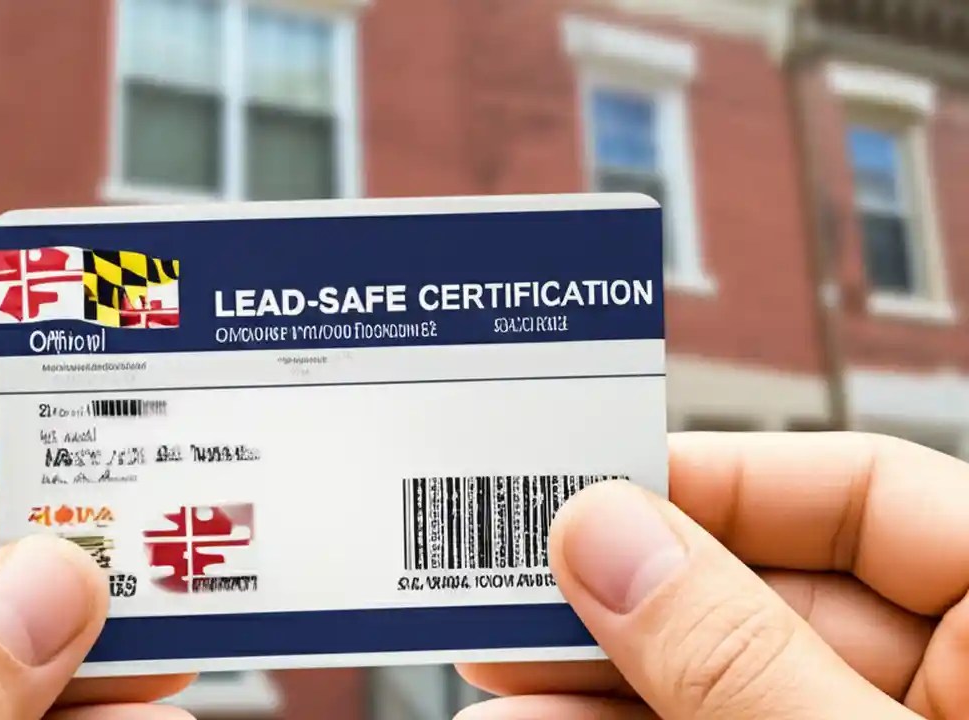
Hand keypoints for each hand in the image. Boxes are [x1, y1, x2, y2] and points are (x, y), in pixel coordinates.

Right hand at [457, 432, 968, 718]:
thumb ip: (739, 656)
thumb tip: (603, 537)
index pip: (866, 489)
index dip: (713, 479)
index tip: (583, 493)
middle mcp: (961, 680)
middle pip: (769, 594)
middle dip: (621, 598)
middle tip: (502, 592)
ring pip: (728, 683)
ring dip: (598, 682)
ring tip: (493, 682)